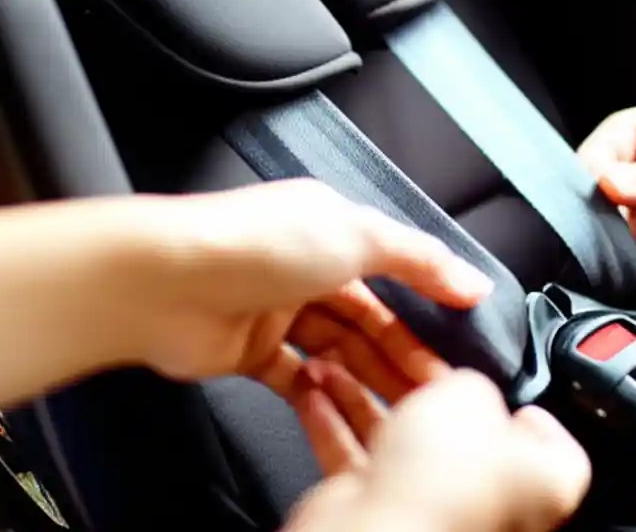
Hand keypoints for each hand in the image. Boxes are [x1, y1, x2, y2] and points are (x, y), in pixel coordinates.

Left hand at [120, 179, 491, 405]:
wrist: (164, 281)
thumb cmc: (252, 243)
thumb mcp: (357, 234)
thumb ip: (418, 259)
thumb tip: (470, 279)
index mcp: (332, 227)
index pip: (395, 270)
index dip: (429, 306)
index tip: (462, 340)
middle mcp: (305, 267)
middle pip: (370, 319)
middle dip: (405, 354)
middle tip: (438, 389)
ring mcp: (276, 311)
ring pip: (339, 352)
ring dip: (371, 378)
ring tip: (403, 408)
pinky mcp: (249, 352)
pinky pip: (297, 379)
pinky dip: (322, 391)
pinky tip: (343, 403)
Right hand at [286, 369, 590, 531]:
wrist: (381, 530)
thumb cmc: (445, 475)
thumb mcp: (473, 393)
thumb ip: (470, 381)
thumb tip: (457, 384)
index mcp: (542, 480)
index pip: (546, 437)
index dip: (517, 400)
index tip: (496, 374)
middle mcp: (490, 498)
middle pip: (456, 428)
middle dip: (413, 379)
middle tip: (386, 344)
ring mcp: (431, 507)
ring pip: (397, 438)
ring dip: (359, 393)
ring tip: (332, 360)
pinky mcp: (379, 510)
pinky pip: (356, 459)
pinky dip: (333, 424)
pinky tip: (313, 393)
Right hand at [578, 100, 635, 286]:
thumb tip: (613, 183)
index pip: (621, 138)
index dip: (599, 158)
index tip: (589, 183)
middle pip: (617, 187)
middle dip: (600, 204)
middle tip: (593, 222)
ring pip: (629, 229)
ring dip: (615, 241)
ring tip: (610, 251)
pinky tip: (629, 276)